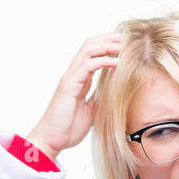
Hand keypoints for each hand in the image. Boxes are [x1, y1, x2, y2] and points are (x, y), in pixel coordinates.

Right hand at [25, 31, 123, 161]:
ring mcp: (71, 78)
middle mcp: (74, 75)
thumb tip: (113, 95)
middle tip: (126, 38)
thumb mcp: (91, 112)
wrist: (53, 140)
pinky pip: (87, 66)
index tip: (125, 46)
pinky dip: (103, 61)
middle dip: (108, 39)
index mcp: (80, 80)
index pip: (93, 54)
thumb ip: (99, 100)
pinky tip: (117, 62)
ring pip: (88, 51)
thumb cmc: (68, 128)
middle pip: (90, 46)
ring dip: (107, 45)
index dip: (107, 46)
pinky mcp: (69, 84)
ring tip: (123, 46)